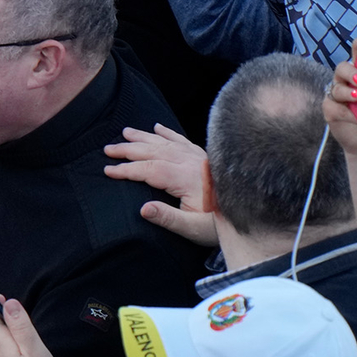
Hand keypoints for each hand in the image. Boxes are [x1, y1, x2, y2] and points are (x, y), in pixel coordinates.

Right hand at [104, 123, 216, 244]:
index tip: (108, 171)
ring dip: (143, 137)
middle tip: (108, 149)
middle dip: (128, 149)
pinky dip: (167, 132)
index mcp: (185, 178)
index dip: (126, 169)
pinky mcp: (203, 157)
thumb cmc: (218, 223)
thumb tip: (143, 209)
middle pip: (153, 151)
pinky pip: (181, 139)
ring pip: (165, 142)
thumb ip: (168, 219)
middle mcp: (190, 162)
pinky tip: (157, 127)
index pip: (148, 170)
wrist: (248, 208)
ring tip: (125, 132)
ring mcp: (197, 157)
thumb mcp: (193, 229)